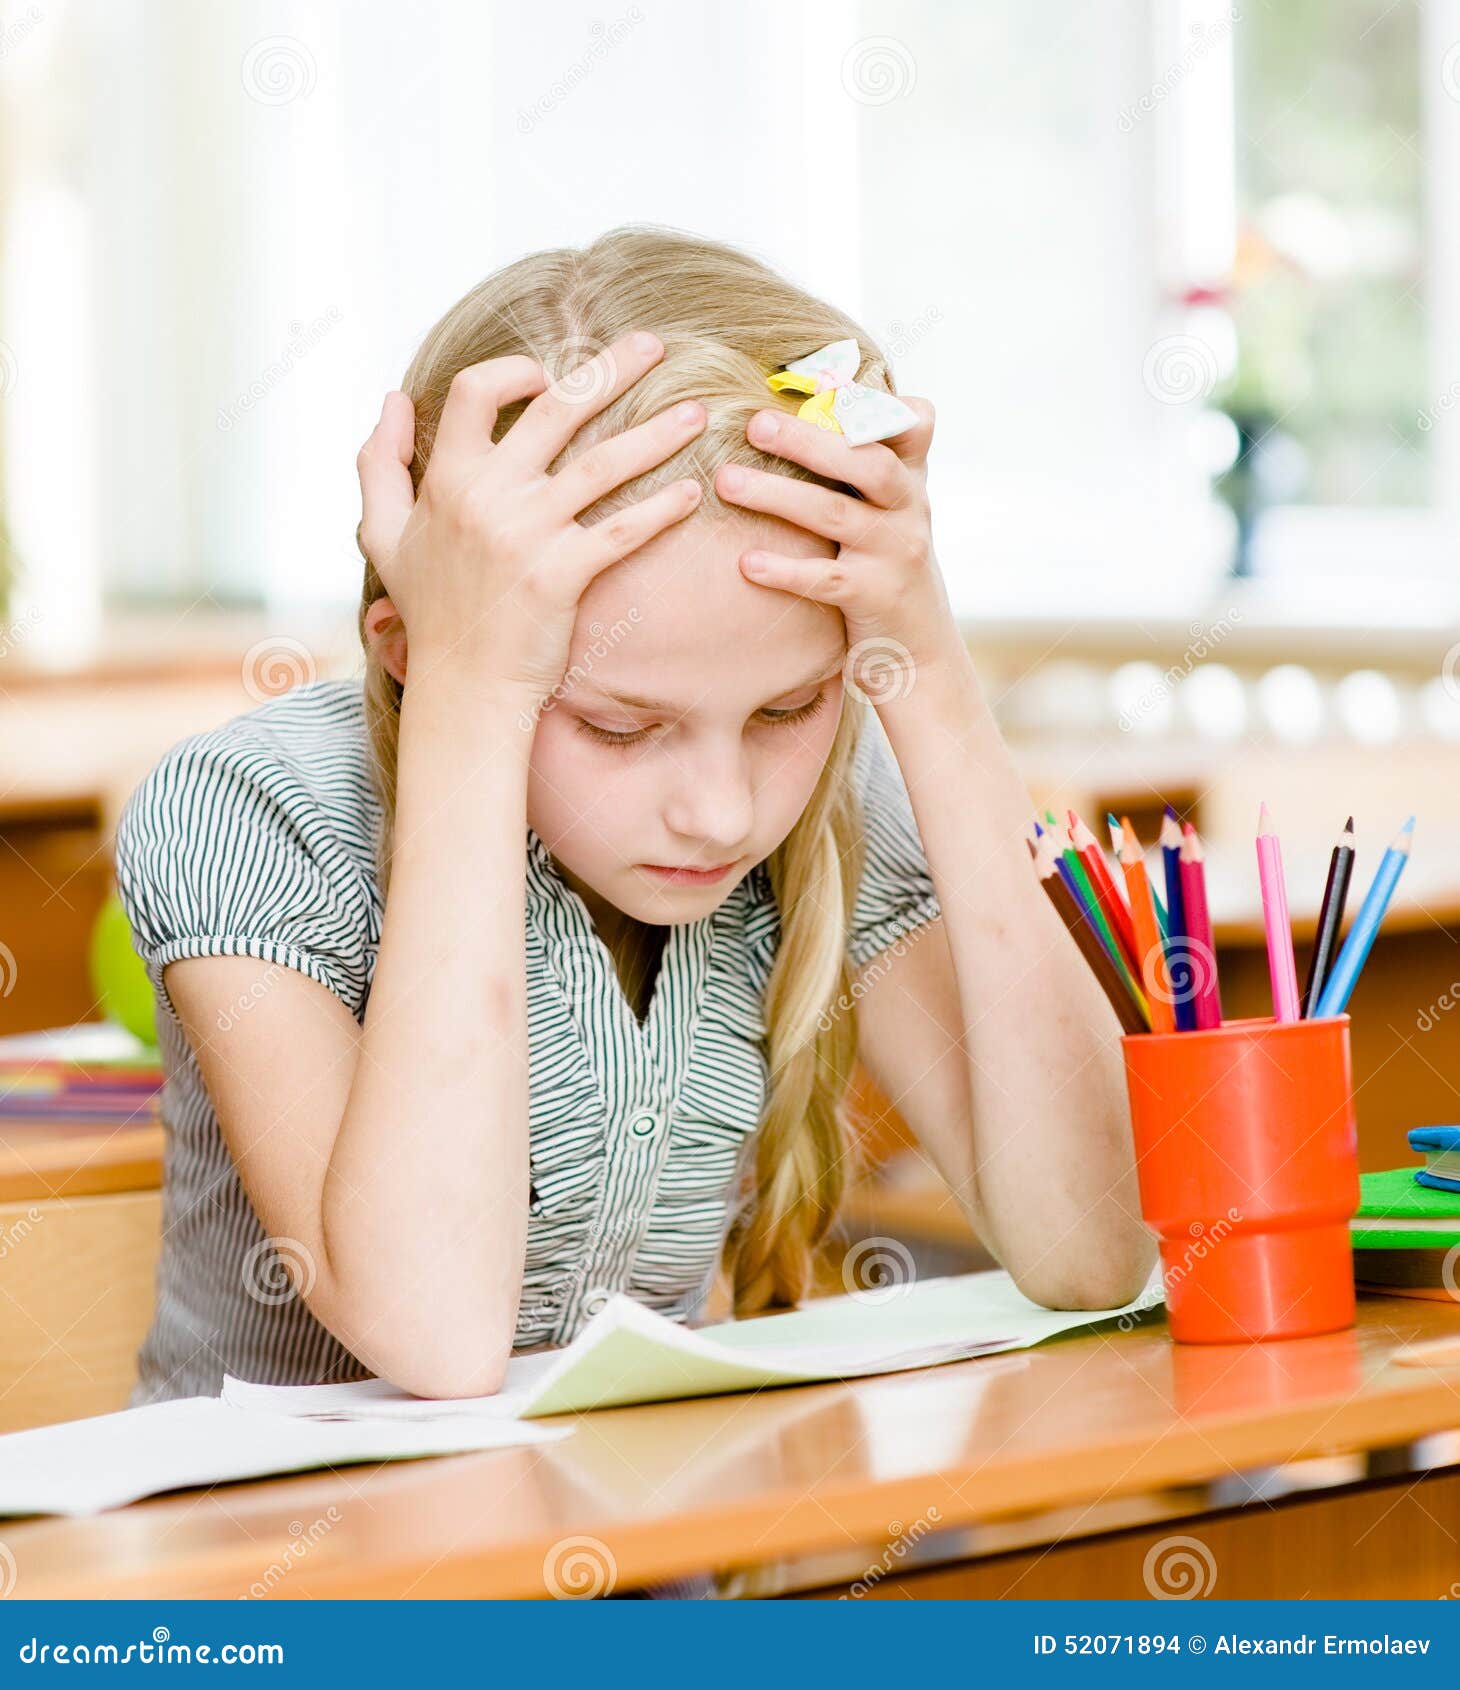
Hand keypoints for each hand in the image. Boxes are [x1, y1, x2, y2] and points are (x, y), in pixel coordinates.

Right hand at [356, 331, 707, 695]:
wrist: (463, 688)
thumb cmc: (431, 612)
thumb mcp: (381, 535)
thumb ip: (378, 464)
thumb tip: (392, 398)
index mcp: (448, 479)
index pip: (475, 390)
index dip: (515, 370)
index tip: (552, 370)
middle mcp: (487, 497)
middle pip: (557, 408)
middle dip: (611, 368)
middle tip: (655, 343)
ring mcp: (526, 535)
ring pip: (602, 464)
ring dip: (655, 434)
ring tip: (696, 412)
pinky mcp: (561, 576)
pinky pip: (622, 531)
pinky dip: (661, 510)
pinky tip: (693, 493)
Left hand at [713, 400, 960, 702]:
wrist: (918, 652)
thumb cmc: (884, 568)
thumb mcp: (886, 510)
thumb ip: (858, 461)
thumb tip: (805, 397)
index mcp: (909, 480)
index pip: (914, 424)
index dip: (880, 401)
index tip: (829, 380)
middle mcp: (910, 510)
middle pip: (866, 462)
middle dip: (809, 440)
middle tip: (753, 422)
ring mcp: (895, 555)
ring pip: (837, 515)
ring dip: (778, 495)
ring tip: (726, 481)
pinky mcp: (875, 599)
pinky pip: (828, 580)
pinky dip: (786, 570)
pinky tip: (746, 562)